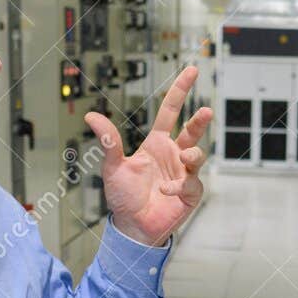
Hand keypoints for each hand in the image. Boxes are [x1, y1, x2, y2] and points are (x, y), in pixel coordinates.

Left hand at [86, 64, 211, 246]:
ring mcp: (184, 174)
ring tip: (184, 158)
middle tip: (206, 111)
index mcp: (157, 144)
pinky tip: (165, 190)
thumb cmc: (123, 197)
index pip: (171, 111)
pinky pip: (190, 184)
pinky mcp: (190, 194)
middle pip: (192, 131)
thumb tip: (91, 115)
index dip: (180, 90)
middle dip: (200, 121)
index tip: (192, 70)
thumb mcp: (113, 167)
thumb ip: (108, 141)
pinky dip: (178, 185)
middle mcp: (173, 155)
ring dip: (192, 156)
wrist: (132, 228)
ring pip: (197, 156)